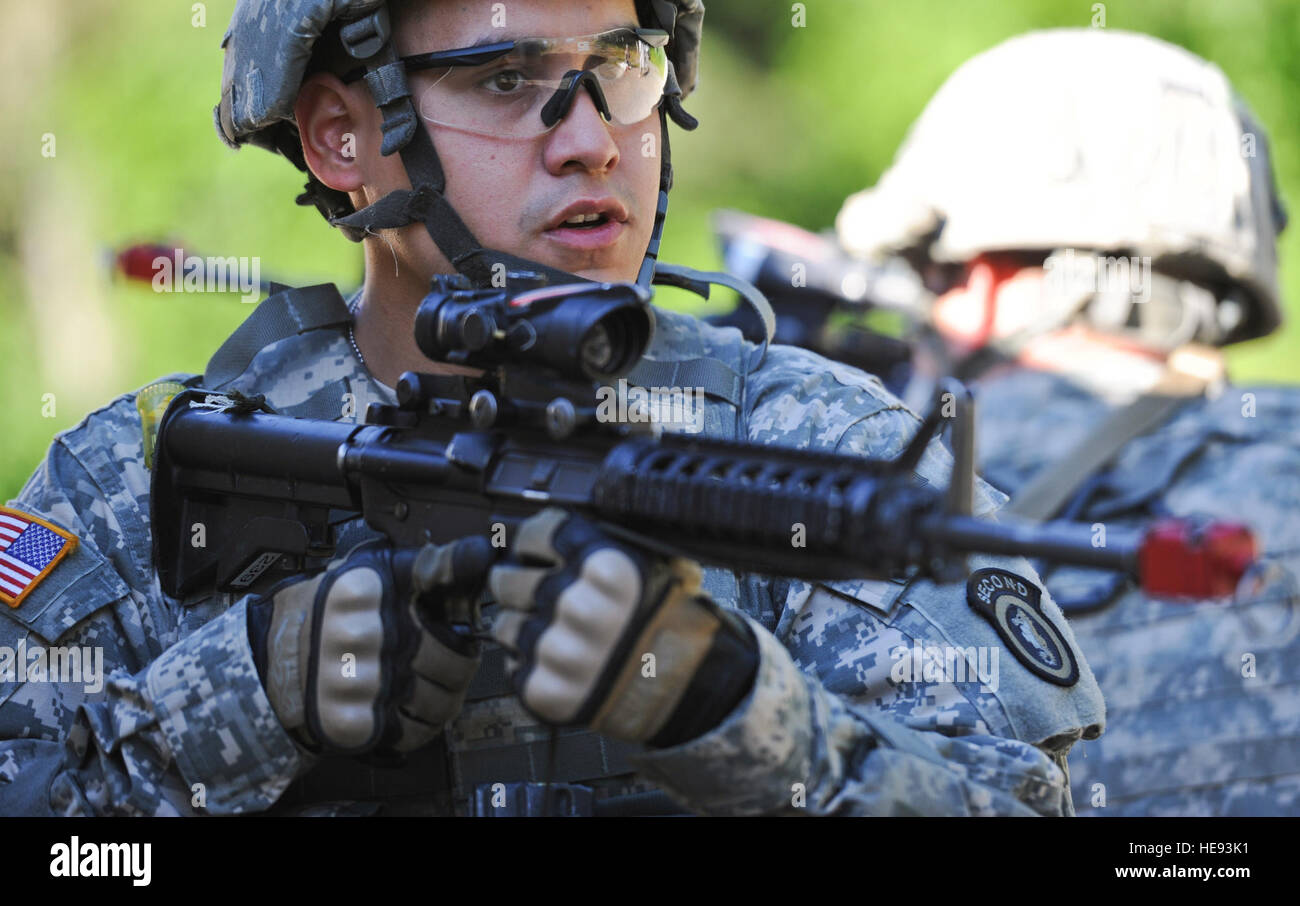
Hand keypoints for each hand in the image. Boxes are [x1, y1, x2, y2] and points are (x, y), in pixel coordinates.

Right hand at [248, 537, 490, 754]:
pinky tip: (408, 706)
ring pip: (444, 699)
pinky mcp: (355, 721)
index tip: (481, 558)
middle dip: (461, 661)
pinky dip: (422, 724)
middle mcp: (365, 632)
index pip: (433, 570)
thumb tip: (479, 557)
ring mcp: (361, 680)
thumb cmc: (328, 616)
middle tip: (452, 657)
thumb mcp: (365, 575)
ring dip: (446, 696)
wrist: (271, 660)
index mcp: (365, 588)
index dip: (462, 566)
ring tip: (429, 684)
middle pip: (455, 655)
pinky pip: (417, 730)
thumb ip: (419, 569)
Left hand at [489, 509, 758, 746]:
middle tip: (539, 593)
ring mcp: (559, 652)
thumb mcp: (649, 560)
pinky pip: (512, 665)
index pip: (534, 533)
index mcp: (605, 567)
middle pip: (506, 579)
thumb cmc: (670, 623)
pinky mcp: (547, 689)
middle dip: (517, 583)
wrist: (687, 686)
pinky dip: (528, 662)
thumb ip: (596, 541)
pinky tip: (558, 660)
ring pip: (504, 623)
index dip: (530, 541)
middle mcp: (578, 606)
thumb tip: (543, 528)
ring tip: (557, 631)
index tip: (532, 549)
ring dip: (522, 624)